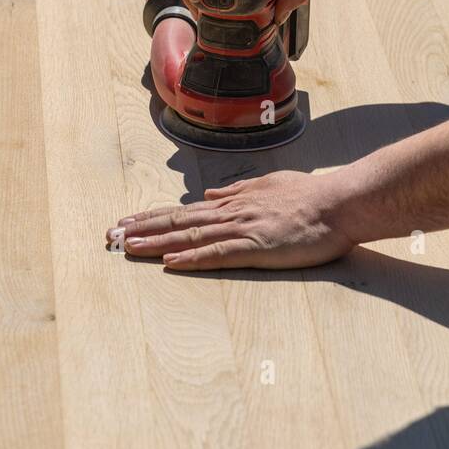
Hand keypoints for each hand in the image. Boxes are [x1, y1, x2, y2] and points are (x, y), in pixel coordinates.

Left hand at [105, 169, 356, 270]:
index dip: (151, 217)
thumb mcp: (268, 185)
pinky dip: (192, 258)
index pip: (183, 211)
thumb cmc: (310, 196)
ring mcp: (242, 228)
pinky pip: (219, 254)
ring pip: (190, 236)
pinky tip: (171, 263)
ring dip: (156, 243)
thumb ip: (237, 191)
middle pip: (177, 221)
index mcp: (233, 201)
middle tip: (110, 236)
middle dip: (142, 229)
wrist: (338, 203)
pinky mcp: (257, 246)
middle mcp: (230, 212)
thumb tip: (208, 195)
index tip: (125, 222)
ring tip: (127, 248)